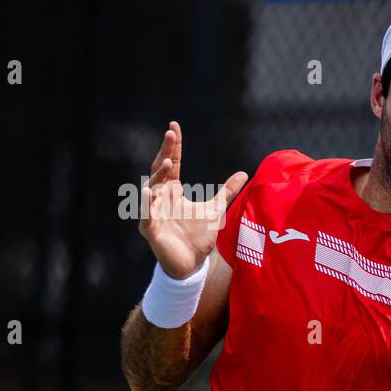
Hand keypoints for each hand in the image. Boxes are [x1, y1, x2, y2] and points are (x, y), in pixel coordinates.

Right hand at [139, 121, 248, 278]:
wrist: (192, 264)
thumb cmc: (198, 236)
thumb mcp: (215, 210)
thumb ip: (226, 191)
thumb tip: (244, 173)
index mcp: (172, 191)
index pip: (171, 163)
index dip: (173, 146)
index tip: (174, 126)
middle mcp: (160, 198)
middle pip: (160, 170)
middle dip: (165, 152)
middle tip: (171, 134)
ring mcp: (154, 212)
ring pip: (152, 189)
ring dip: (158, 176)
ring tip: (167, 163)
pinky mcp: (150, 229)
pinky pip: (146, 214)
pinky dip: (147, 204)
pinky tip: (150, 191)